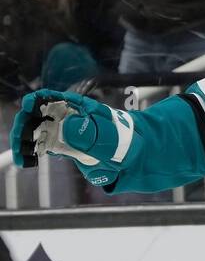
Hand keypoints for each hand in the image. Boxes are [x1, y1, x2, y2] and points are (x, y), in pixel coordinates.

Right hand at [11, 89, 130, 185]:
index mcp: (78, 107)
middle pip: (38, 114)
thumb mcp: (108, 136)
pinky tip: (24, 162)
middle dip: (25, 124)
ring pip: (36, 130)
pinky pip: (41, 145)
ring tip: (20, 156)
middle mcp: (66, 116)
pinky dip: (31, 152)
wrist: (129, 154)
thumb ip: (89, 133)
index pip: (54, 98)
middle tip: (20, 138)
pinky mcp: (60, 145)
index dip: (38, 99)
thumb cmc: (121, 139)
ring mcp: (61, 130)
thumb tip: (67, 127)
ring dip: (24, 140)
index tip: (29, 105)